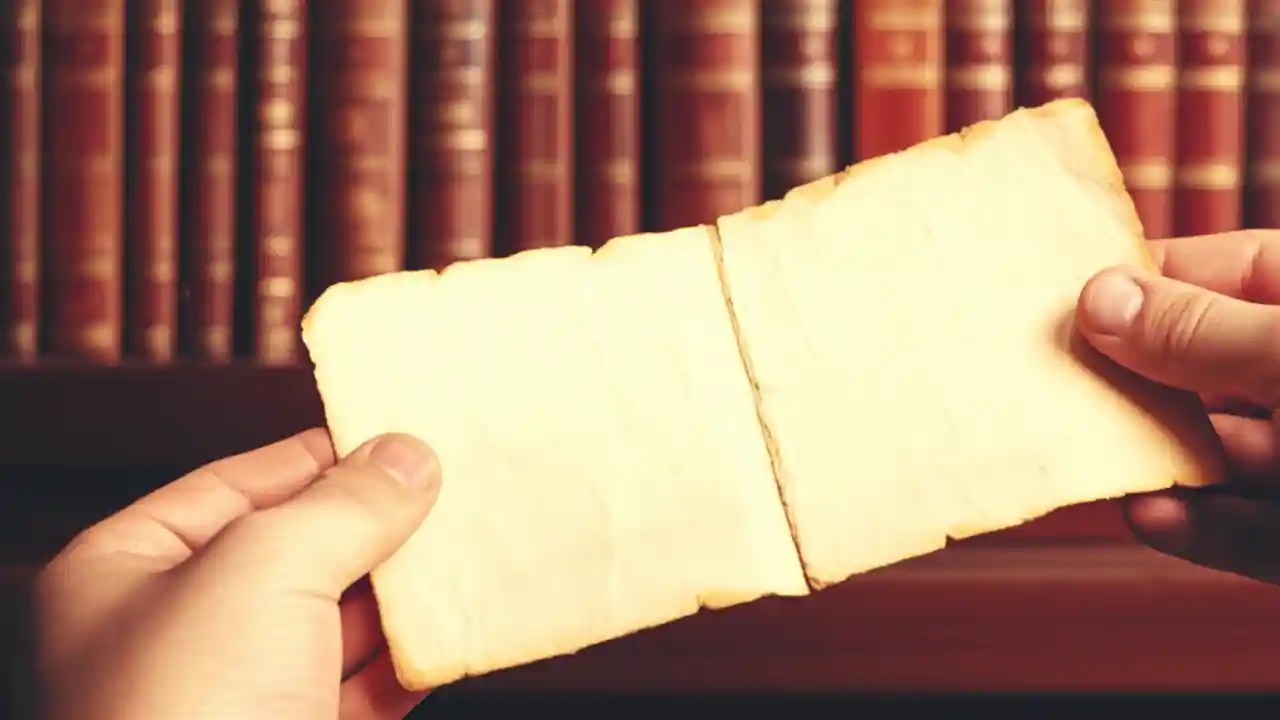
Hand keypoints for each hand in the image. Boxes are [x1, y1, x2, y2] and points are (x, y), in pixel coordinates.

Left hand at [31, 429, 441, 719]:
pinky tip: (459, 626)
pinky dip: (414, 658)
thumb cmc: (185, 714)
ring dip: (405, 589)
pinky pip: (364, 685)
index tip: (402, 434)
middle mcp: (177, 634)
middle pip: (298, 550)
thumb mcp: (264, 570)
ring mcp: (236, 698)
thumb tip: (407, 458)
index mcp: (127, 573)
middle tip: (453, 484)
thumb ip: (341, 505)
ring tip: (471, 547)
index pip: (240, 482)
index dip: (325, 454)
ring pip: (338, 620)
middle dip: (376, 523)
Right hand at [1075, 229, 1279, 582]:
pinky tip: (1152, 518)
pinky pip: (1247, 529)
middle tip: (1056, 388)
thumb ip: (1199, 331)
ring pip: (1221, 455)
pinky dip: (1198, 528)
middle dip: (1136, 384)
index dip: (1145, 283)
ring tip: (1097, 460)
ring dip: (1157, 463)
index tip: (1061, 303)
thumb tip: (1097, 296)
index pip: (1227, 271)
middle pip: (1211, 370)